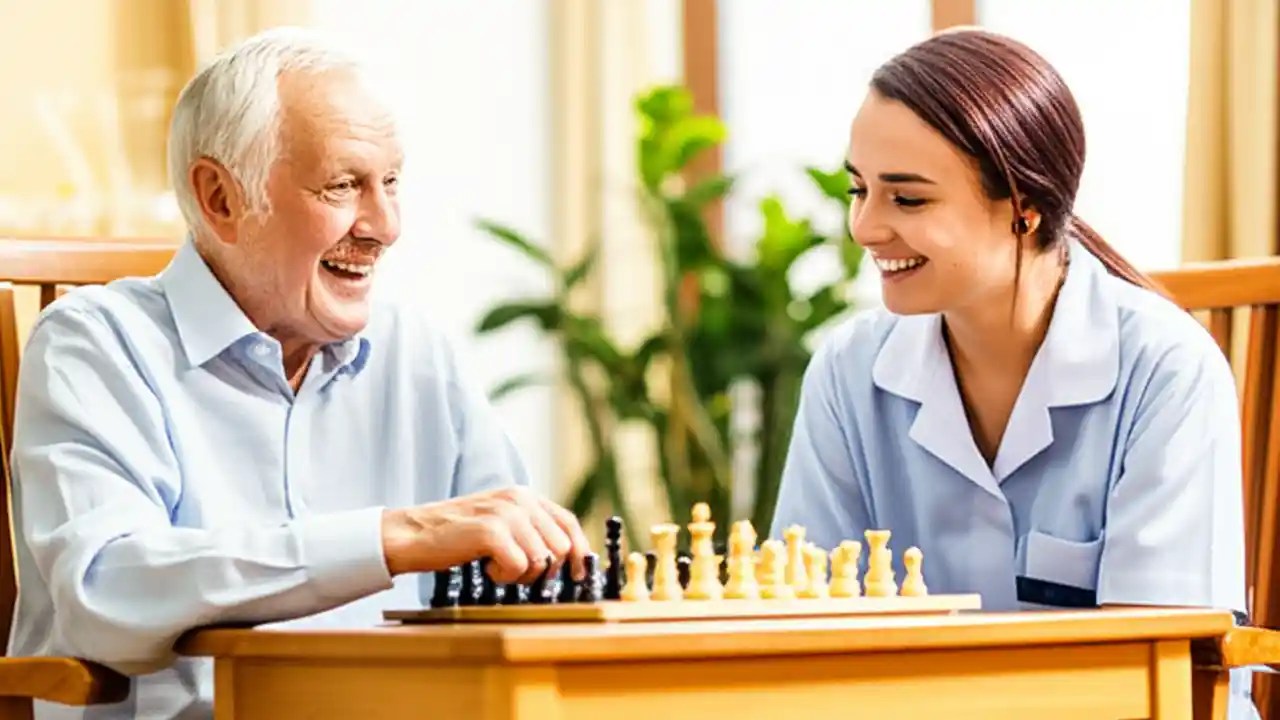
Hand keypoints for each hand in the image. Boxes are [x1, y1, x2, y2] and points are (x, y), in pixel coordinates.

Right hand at [380, 486, 592, 583]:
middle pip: (560, 547)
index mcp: (524, 496)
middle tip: (514, 573)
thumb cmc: (456, 536)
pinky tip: (485, 567)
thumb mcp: (499, 524)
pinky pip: (518, 567)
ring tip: (495, 567)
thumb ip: (529, 531)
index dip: (579, 551)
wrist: (412, 534)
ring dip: (520, 575)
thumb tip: (565, 559)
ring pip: (541, 560)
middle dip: (543, 570)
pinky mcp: (491, 531)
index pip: (569, 522)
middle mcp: (519, 499)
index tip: (578, 575)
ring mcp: (506, 513)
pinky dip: (503, 577)